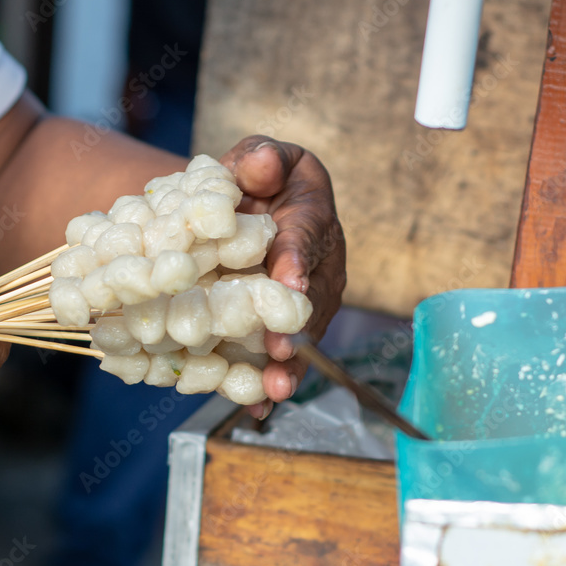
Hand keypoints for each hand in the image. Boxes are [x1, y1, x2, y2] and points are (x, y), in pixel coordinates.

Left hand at [220, 137, 346, 418]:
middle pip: (311, 298)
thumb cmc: (256, 178)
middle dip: (296, 326)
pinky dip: (268, 381)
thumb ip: (262, 158)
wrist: (246, 209)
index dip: (297, 259)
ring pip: (302, 335)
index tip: (289, 279)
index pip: (306, 238)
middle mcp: (319, 265)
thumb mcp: (259, 157)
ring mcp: (306, 301)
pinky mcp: (285, 326)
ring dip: (289, 365)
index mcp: (312, 219)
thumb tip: (259, 166)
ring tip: (274, 390)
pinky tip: (256, 408)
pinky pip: (282, 355)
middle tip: (280, 350)